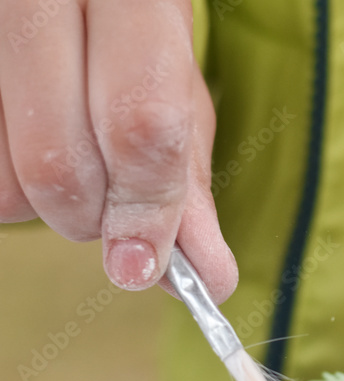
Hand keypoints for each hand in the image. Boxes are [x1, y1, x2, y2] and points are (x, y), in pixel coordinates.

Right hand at [0, 0, 235, 301]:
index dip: (146, 207)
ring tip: (73, 154)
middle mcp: (40, 0)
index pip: (142, 126)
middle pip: (59, 164)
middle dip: (93, 219)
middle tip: (110, 209)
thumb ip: (186, 174)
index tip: (145, 263)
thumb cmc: (132, 32)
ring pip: (5, 182)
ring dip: (46, 205)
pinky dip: (9, 184)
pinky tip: (27, 142)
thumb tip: (210, 276)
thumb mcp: (175, 83)